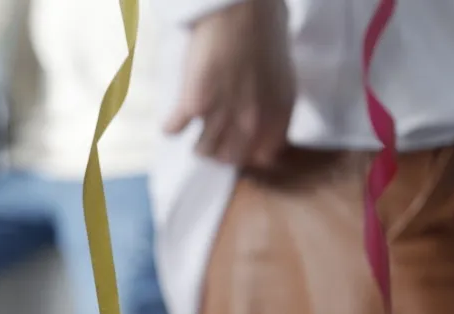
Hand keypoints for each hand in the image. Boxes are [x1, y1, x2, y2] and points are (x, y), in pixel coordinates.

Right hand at [163, 0, 295, 168]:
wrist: (242, 13)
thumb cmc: (265, 32)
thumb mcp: (282, 73)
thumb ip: (274, 101)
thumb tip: (261, 113)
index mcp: (277, 113)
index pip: (263, 156)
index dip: (249, 151)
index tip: (240, 143)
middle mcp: (251, 121)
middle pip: (230, 159)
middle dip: (221, 150)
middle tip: (212, 136)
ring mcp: (222, 116)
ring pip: (202, 151)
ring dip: (197, 140)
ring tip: (194, 128)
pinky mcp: (194, 105)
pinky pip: (174, 130)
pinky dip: (171, 125)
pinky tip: (173, 117)